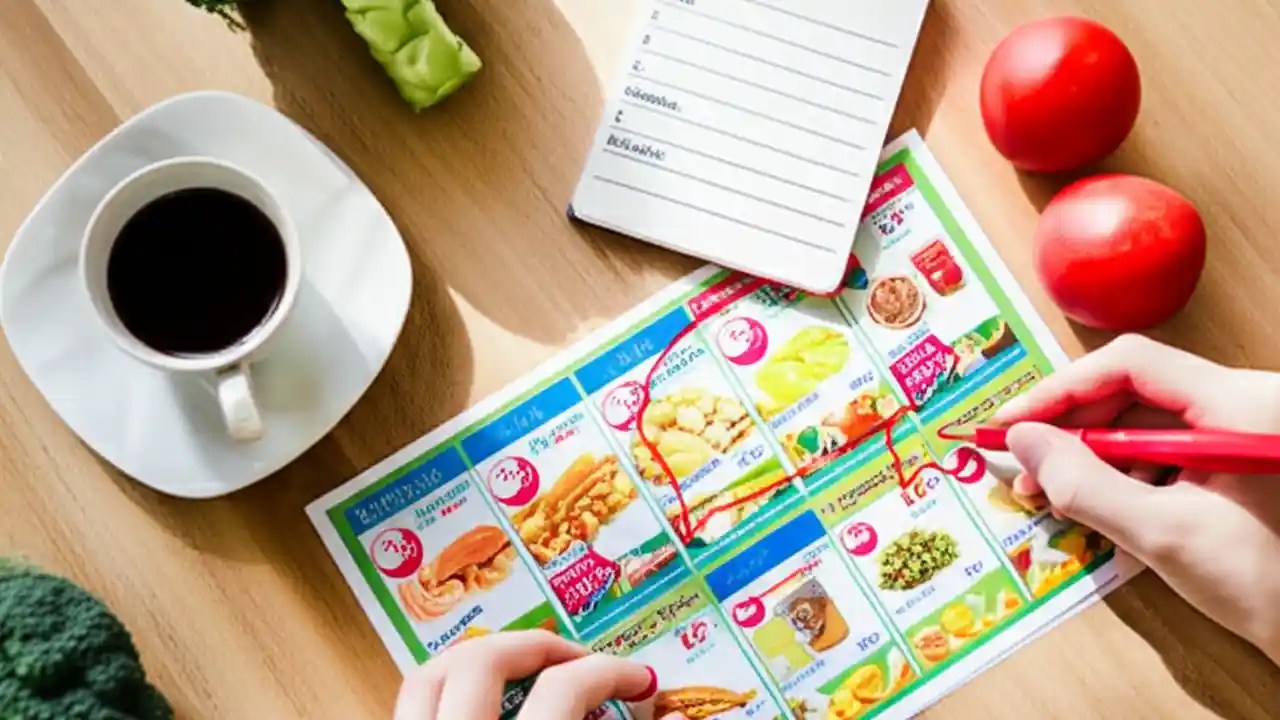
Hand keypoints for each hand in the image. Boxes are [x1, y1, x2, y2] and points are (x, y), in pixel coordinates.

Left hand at [393, 630, 683, 719]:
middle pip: (483, 661)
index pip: (563, 692)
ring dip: (478, 657)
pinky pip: (407, 712)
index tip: (637, 680)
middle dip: (540, 646)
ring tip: (520, 663)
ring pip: (426, 678)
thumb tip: (670, 716)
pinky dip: (442, 693)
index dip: (611, 674)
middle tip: (580, 660)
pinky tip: (475, 706)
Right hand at [993, 335, 1279, 662]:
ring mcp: (1243, 425)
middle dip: (1073, 430)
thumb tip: (1022, 441)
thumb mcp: (1162, 535)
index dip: (1062, 389)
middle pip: (1133, 390)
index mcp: (1242, 404)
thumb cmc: (1264, 583)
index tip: (1013, 423)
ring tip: (1060, 497)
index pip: (1131, 364)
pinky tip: (1106, 506)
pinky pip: (1164, 443)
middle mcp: (1246, 400)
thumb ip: (1085, 486)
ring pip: (1144, 419)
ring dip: (1095, 456)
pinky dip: (1125, 471)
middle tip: (1027, 469)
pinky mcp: (1237, 450)